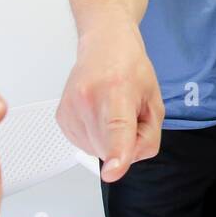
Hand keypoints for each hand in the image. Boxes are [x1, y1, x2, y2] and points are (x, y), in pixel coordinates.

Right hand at [56, 22, 162, 181]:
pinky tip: (99, 115)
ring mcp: (71, 108)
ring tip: (111, 111)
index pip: (117, 128)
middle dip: (123, 143)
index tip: (112, 171)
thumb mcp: (155, 101)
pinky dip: (95, 137)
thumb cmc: (131, 69)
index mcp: (118, 91)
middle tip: (127, 115)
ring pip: (95, 150)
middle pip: (108, 148)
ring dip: (108, 140)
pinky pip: (83, 145)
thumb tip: (129, 159)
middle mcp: (89, 99)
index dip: (116, 153)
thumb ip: (148, 136)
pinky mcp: (61, 117)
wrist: (104, 45)